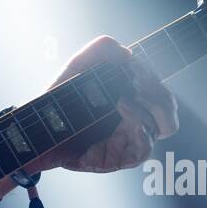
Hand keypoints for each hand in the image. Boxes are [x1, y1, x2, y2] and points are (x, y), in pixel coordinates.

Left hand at [31, 35, 178, 173]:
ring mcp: (130, 139)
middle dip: (157, 91)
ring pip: (165, 125)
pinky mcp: (122, 157)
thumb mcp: (77, 67)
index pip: (159, 90)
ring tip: (125, 97)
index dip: (153, 78)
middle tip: (136, 81)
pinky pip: (146, 145)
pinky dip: (139, 123)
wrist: (38, 130)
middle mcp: (135, 119)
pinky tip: (122, 107)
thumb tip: (127, 53)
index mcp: (130, 99)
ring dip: (152, 106)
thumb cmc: (58, 99)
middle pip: (168, 107)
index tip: (134, 68)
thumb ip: (100, 50)